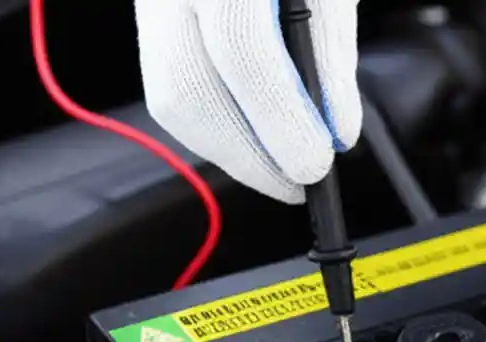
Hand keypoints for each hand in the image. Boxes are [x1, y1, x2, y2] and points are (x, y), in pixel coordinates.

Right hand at [135, 0, 361, 203]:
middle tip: (297, 181)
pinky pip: (169, 80)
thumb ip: (330, 50)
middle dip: (247, 156)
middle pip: (188, 91)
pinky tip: (253, 127)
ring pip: (170, 96)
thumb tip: (334, 129)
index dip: (280, 120)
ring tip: (280, 162)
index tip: (318, 162)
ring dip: (229, 147)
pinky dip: (215, 117)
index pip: (242, 50)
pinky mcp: (150, 11)